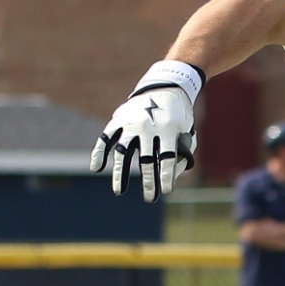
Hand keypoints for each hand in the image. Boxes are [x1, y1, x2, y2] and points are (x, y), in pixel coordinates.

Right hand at [92, 84, 197, 201]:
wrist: (165, 87)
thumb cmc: (179, 116)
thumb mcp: (187, 133)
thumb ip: (183, 154)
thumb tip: (170, 177)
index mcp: (168, 128)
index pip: (166, 158)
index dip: (166, 177)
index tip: (165, 192)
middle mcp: (148, 125)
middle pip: (145, 160)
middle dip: (148, 182)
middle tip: (149, 198)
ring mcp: (131, 122)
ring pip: (122, 152)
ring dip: (119, 174)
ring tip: (119, 191)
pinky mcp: (118, 119)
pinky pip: (105, 138)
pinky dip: (99, 152)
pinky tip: (96, 168)